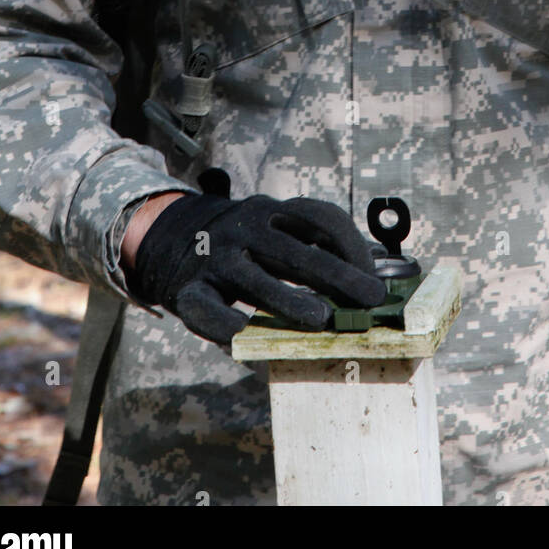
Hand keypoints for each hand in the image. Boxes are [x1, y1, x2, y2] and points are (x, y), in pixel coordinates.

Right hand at [128, 190, 385, 344]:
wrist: (172, 237)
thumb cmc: (246, 244)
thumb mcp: (274, 229)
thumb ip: (310, 247)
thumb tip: (368, 283)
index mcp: (272, 210)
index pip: (319, 219)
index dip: (351, 245)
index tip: (376, 276)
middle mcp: (244, 228)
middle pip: (293, 251)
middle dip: (334, 275)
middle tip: (368, 298)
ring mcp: (216, 257)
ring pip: (254, 279)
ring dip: (288, 299)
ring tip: (320, 320)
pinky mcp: (190, 288)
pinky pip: (207, 307)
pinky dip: (225, 322)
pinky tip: (245, 337)